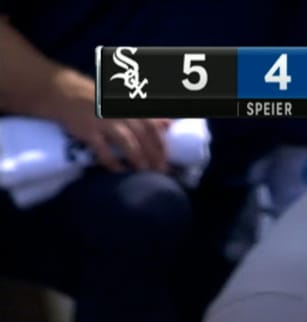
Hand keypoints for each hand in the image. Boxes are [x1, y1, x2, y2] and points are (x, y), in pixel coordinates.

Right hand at [46, 70, 169, 171]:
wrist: (64, 93)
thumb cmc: (100, 101)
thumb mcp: (126, 103)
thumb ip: (148, 114)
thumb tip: (170, 125)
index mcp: (131, 107)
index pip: (152, 126)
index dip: (161, 143)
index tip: (168, 159)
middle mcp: (120, 113)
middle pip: (143, 137)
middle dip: (154, 155)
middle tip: (161, 171)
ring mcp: (104, 122)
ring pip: (127, 142)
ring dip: (138, 158)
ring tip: (144, 172)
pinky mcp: (88, 130)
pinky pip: (102, 149)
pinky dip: (112, 162)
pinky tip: (120, 171)